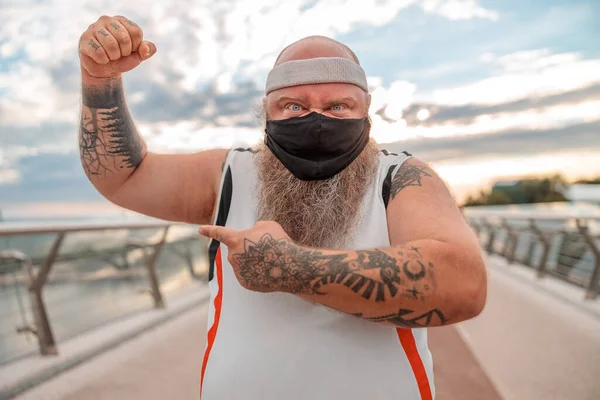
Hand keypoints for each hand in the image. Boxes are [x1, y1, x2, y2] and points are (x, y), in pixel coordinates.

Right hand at [79, 15, 155, 78]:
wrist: (103, 70)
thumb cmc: (121, 59)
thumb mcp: (137, 56)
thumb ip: (147, 51)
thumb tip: (145, 48)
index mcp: (122, 21)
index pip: (136, 32)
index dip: (135, 46)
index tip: (129, 50)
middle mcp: (107, 20)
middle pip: (124, 38)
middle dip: (124, 52)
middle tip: (119, 54)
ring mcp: (94, 27)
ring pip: (111, 45)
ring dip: (113, 57)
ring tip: (110, 56)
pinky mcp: (85, 38)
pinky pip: (99, 52)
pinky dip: (103, 60)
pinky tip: (101, 58)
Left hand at [199, 221, 313, 292]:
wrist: (290, 267)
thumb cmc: (279, 243)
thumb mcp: (268, 225)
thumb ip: (255, 228)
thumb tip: (253, 234)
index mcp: (236, 240)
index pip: (219, 233)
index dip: (209, 230)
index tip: (200, 230)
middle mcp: (233, 257)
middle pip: (238, 250)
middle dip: (248, 249)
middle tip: (266, 249)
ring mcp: (238, 271)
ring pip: (244, 263)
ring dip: (254, 261)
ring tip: (270, 261)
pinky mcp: (246, 283)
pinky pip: (249, 275)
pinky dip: (257, 272)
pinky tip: (269, 271)